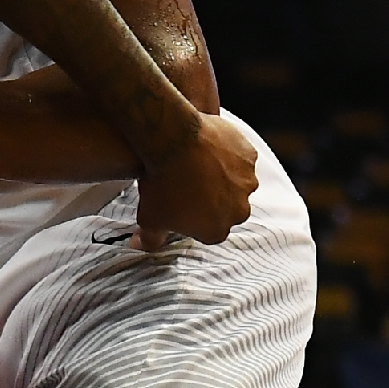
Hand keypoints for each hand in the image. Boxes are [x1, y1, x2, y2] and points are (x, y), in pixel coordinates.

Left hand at [133, 112, 258, 248]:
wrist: (172, 141)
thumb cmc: (161, 181)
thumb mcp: (149, 217)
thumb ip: (149, 238)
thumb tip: (140, 246)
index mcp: (217, 231)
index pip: (209, 230)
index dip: (195, 217)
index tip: (182, 205)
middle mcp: (239, 211)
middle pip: (227, 208)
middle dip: (213, 199)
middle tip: (189, 183)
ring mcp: (246, 183)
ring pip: (236, 183)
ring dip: (222, 175)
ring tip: (198, 162)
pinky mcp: (248, 157)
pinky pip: (240, 157)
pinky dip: (228, 153)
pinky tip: (209, 147)